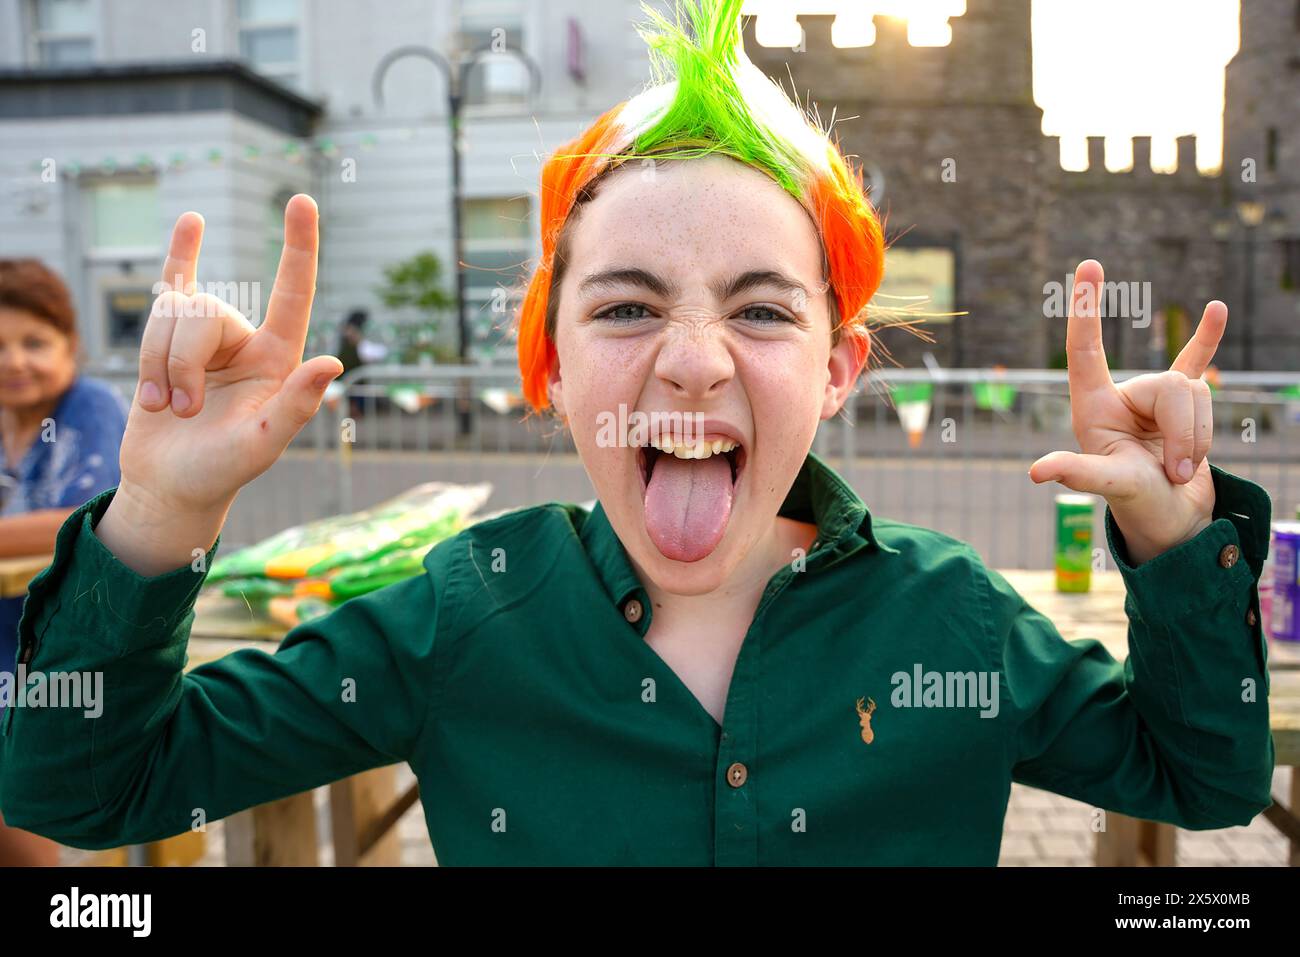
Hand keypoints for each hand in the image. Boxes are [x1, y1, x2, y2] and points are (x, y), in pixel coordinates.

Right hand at [118, 194, 342, 515]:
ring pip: (168, 315)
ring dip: (156, 365)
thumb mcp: (261, 444)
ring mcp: (206, 339)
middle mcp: (246, 340)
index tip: (301, 200)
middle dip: (179, 362)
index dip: (298, 247)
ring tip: (166, 408)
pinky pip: (174, 285)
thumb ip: (295, 406)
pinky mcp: (168, 340)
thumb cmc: (220, 471)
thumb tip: (331, 363)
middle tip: (183, 411)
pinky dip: (182, 254)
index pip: (294, 293)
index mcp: (278, 359)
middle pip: (203, 312)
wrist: (169, 485)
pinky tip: (192, 222)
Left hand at [1028, 260, 1221, 564]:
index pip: (1085, 348)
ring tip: (1181, 467)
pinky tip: (1215, 309)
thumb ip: (1079, 473)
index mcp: (1094, 405)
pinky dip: (1207, 338)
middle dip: (1185, 430)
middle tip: (1172, 469)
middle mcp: (1124, 395)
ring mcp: (1156, 399)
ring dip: (1201, 435)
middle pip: (1172, 385)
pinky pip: (1198, 362)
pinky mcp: (1186, 406)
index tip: (1089, 266)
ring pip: (1198, 390)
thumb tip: (1037, 472)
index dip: (1087, 309)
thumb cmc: (1135, 502)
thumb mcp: (1108, 485)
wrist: (1172, 520)